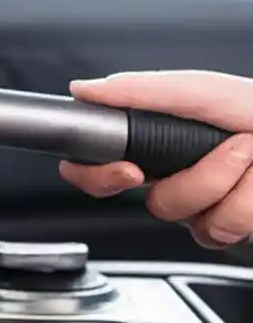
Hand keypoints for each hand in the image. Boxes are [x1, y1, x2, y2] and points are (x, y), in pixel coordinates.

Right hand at [60, 71, 252, 247]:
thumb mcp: (208, 92)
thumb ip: (145, 92)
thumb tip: (86, 92)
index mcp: (165, 143)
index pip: (101, 167)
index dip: (98, 175)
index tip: (126, 168)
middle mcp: (182, 178)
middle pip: (150, 203)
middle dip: (196, 179)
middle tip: (229, 154)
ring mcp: (209, 208)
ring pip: (190, 220)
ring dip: (232, 184)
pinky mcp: (234, 230)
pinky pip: (219, 231)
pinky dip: (248, 204)